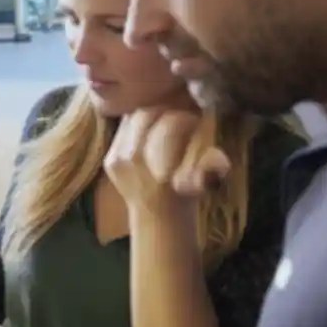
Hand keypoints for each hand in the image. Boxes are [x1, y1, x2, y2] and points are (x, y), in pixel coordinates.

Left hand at [105, 108, 228, 211]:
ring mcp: (117, 159)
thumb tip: (217, 155)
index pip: (170, 124)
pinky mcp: (108, 158)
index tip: (195, 120)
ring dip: (151, 114)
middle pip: (147, 115)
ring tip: (166, 120)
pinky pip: (122, 128)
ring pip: (132, 118)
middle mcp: (134, 162)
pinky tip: (149, 129)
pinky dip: (137, 124)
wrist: (155, 216)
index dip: (186, 117)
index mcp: (162, 170)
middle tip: (180, 114)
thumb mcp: (206, 182)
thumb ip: (213, 164)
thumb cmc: (186, 197)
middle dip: (166, 111)